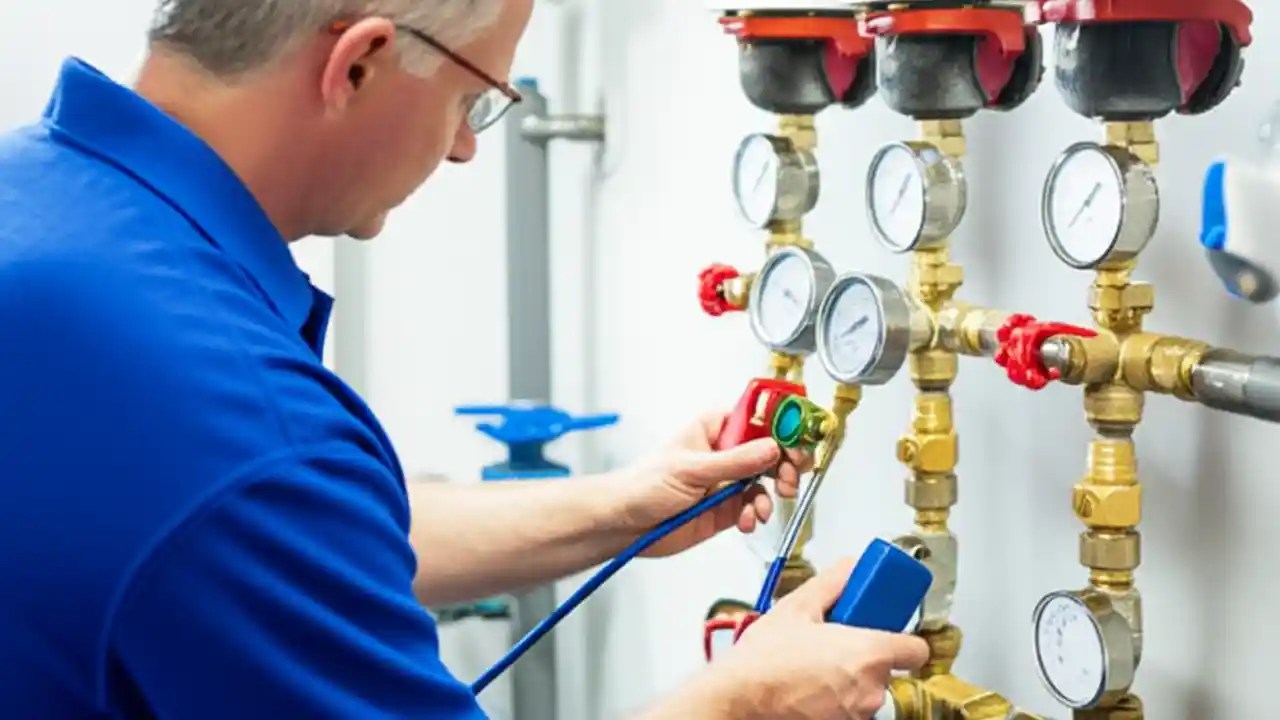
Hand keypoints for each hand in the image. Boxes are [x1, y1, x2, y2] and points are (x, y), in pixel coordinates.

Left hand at [610, 410, 811, 556]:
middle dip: (784, 465)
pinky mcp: (728, 507)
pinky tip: (747, 520)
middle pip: (772, 449)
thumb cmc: (643, 485)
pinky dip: (756, 514)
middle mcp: (726, 451)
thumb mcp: (691, 469)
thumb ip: (734, 462)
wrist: (626, 525)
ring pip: (768, 480)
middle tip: (787, 479)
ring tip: (761, 507)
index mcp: (715, 427)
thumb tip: (771, 449)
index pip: (758, 418)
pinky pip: (755, 506)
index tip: (797, 441)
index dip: (782, 428)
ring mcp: (728, 480)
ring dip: (771, 495)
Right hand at [678, 559, 930, 718]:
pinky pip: (849, 707)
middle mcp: (871, 688)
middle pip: (885, 668)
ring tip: (814, 665)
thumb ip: (832, 583)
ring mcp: (857, 713)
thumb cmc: (766, 658)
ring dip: (848, 678)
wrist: (741, 696)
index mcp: (869, 653)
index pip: (915, 649)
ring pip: (866, 689)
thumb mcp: (798, 606)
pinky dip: (835, 698)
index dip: (902, 638)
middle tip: (835, 643)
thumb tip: (850, 569)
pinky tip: (808, 685)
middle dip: (864, 655)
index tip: (884, 629)